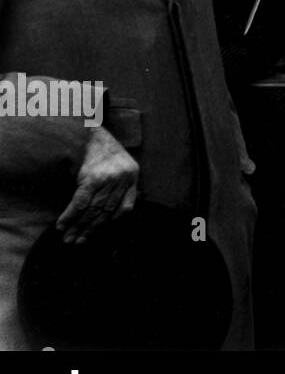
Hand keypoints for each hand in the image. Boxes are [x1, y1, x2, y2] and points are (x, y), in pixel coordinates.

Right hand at [56, 126, 138, 244]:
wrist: (87, 130)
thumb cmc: (102, 149)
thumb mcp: (120, 163)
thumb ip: (120, 184)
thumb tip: (108, 214)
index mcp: (133, 175)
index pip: (125, 208)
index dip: (110, 223)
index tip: (98, 233)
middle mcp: (123, 178)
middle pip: (106, 212)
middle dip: (90, 229)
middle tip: (77, 242)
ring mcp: (108, 179)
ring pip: (92, 210)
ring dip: (78, 226)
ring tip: (68, 238)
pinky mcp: (92, 178)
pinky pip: (80, 203)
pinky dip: (69, 216)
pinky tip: (61, 225)